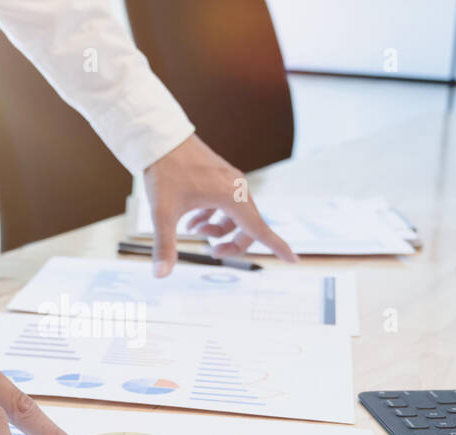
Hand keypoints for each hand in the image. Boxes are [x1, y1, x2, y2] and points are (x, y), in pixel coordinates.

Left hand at [142, 134, 296, 275]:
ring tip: (192, 230)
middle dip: (233, 243)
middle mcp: (237, 187)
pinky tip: (192, 219)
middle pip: (248, 227)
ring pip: (237, 215)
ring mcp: (231, 180)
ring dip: (219, 229)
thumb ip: (165, 246)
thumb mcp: (163, 212)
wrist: (161, 138)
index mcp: (231, 197)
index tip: (294, 261)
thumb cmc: (164, 173)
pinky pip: (228, 203)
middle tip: (212, 253)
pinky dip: (214, 215)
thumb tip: (160, 275)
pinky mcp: (222, 176)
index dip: (277, 247)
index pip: (260, 229)